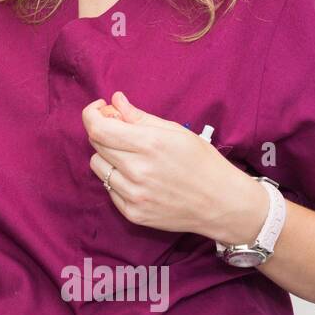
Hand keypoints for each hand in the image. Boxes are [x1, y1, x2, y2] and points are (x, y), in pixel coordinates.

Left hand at [83, 91, 265, 243]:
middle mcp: (138, 171)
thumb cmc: (203, 162)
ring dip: (108, 156)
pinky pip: (109, 188)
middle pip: (96, 144)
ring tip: (131, 156)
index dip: (92, 114)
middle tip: (121, 130)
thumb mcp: (176, 131)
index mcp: (149, 144)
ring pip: (98, 166)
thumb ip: (140, 117)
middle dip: (103, 131)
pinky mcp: (132, 214)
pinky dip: (117, 178)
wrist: (222, 203)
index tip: (100, 108)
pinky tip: (138, 177)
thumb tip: (114, 101)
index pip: (98, 128)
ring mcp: (134, 195)